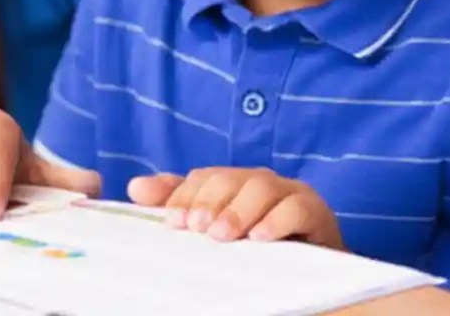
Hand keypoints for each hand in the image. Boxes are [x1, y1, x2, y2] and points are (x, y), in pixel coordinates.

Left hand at [128, 168, 341, 249]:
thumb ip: (176, 205)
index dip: (184, 196)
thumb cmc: (253, 249)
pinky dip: (277, 221)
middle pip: (230, 178)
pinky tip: (260, 238)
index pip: (203, 178)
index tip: (172, 223)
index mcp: (232, 183)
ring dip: (238, 210)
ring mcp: (289, 192)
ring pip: (261, 187)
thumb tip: (134, 187)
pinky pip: (296, 208)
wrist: (311, 271)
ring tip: (222, 236)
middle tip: (197, 230)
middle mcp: (258, 181)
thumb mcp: (212, 229)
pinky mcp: (315, 211)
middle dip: (209, 202)